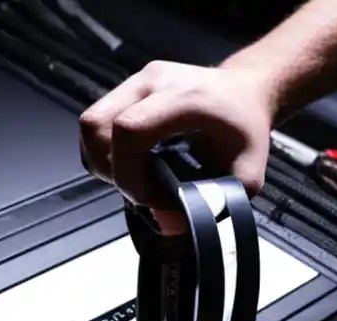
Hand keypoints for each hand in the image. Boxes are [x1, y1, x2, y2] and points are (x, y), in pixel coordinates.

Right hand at [79, 61, 276, 233]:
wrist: (244, 90)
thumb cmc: (246, 127)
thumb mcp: (245, 172)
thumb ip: (212, 202)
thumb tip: (169, 224)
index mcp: (184, 96)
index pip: (128, 130)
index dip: (129, 174)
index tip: (151, 197)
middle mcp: (153, 81)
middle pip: (96, 125)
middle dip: (109, 171)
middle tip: (139, 190)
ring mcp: (136, 81)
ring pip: (90, 125)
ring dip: (102, 162)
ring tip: (134, 178)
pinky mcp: (126, 88)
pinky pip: (96, 123)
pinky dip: (104, 152)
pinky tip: (131, 164)